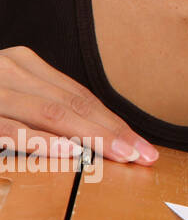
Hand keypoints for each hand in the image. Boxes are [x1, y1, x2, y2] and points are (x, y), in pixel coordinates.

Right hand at [0, 45, 158, 163]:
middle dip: (113, 131)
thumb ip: (41, 106)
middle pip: (72, 104)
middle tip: (142, 154)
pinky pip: (11, 129)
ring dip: (91, 136)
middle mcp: (11, 71)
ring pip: (50, 114)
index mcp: (24, 64)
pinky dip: (43, 141)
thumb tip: (90, 135)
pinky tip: (70, 152)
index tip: (141, 144)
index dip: (113, 121)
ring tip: (121, 154)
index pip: (79, 96)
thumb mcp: (10, 95)